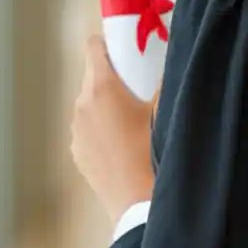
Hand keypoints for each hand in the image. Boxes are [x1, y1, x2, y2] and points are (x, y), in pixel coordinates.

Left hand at [71, 35, 155, 224]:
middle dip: (113, 76)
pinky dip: (100, 128)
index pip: (93, 47)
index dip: (110, 44)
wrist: (141, 203)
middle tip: (138, 86)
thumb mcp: (165, 111)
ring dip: (106, 104)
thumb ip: (165, 81)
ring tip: (132, 120)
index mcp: (102, 88)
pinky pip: (87, 128)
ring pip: (89, 104)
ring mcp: (76, 131)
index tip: (128, 51)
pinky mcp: (77, 153)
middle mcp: (82, 105)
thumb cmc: (154, 152)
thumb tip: (171, 62)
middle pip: (93, 75)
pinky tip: (122, 143)